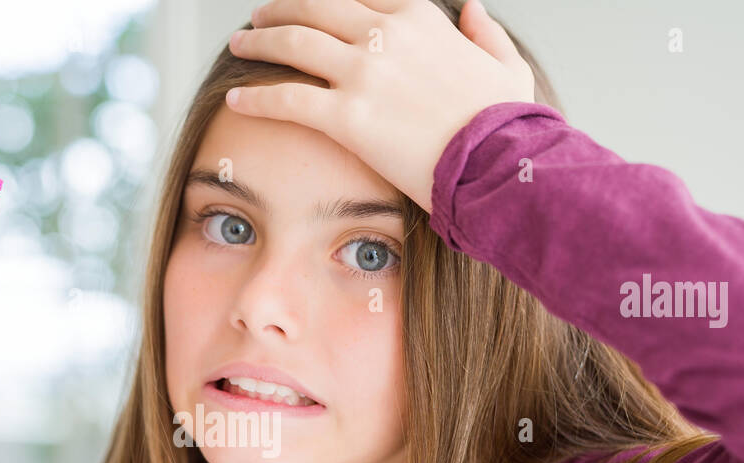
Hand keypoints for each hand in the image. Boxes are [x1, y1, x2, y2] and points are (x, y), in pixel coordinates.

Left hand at [225, 0, 535, 213]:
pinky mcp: (347, 117)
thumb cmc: (506, 127)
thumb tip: (472, 8)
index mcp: (420, 17)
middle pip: (316, 7)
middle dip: (281, 9)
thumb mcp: (507, 67)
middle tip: (258, 18)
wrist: (498, 165)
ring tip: (238, 45)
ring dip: (259, 40)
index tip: (309, 6)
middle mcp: (386, 35)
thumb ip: (486, 33)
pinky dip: (256, 95)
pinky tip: (235, 98)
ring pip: (293, 42)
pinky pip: (286, 98)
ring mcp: (364, 73)